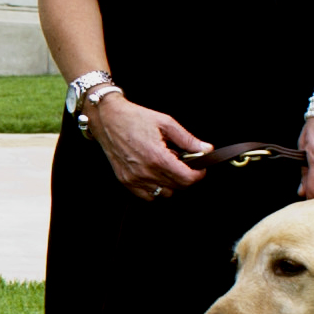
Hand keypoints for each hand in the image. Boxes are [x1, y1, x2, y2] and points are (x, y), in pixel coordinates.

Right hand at [88, 96, 211, 200]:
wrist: (107, 118)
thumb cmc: (133, 118)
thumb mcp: (166, 123)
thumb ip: (188, 139)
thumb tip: (206, 149)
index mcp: (157, 157)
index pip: (187, 179)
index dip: (198, 174)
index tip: (200, 167)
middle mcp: (146, 171)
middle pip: (178, 187)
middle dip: (186, 176)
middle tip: (181, 161)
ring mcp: (134, 179)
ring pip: (165, 193)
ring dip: (171, 183)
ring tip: (166, 166)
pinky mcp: (126, 181)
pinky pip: (148, 195)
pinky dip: (156, 189)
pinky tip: (155, 173)